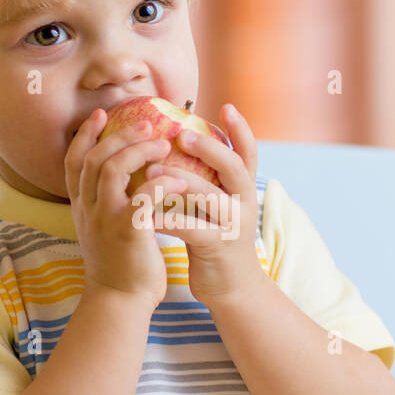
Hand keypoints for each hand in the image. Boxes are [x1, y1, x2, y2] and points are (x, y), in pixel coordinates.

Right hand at [64, 109, 189, 308]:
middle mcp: (88, 210)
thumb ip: (108, 203)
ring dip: (139, 151)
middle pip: (95, 158)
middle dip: (120, 136)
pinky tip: (177, 179)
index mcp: (82, 207)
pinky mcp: (127, 233)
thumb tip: (125, 178)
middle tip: (145, 123)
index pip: (74, 161)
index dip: (86, 135)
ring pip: (112, 170)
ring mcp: (104, 220)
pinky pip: (142, 198)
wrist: (119, 302)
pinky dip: (160, 183)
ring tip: (163, 145)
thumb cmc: (121, 266)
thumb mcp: (103, 230)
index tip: (102, 115)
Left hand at [143, 102, 260, 306]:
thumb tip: (177, 143)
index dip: (240, 129)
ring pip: (211, 197)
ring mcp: (233, 226)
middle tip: (179, 133)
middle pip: (234, 167)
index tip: (226, 106)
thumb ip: (206, 179)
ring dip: (181, 181)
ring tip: (152, 170)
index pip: (248, 153)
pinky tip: (146, 213)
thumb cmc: (215, 239)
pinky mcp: (218, 248)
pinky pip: (192, 229)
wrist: (231, 288)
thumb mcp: (217, 206)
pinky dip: (167, 220)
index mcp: (243, 189)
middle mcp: (244, 203)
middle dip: (208, 148)